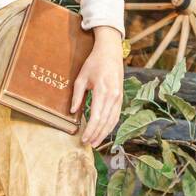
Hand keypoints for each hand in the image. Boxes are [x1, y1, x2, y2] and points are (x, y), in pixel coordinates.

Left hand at [72, 30, 123, 148]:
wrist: (110, 52)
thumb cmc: (94, 63)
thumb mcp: (81, 77)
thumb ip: (77, 95)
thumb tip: (73, 112)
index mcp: (102, 90)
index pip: (96, 116)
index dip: (90, 130)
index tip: (83, 138)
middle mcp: (113, 95)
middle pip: (105, 121)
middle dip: (96, 134)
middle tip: (88, 144)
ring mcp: (119, 97)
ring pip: (113, 120)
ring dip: (104, 133)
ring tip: (96, 142)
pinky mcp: (121, 97)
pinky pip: (116, 115)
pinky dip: (110, 125)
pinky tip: (104, 131)